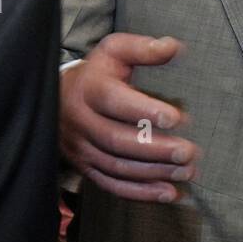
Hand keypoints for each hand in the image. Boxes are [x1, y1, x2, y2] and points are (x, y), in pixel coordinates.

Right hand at [60, 33, 197, 202]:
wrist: (54, 98)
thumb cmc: (97, 73)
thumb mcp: (115, 51)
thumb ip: (143, 48)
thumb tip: (174, 47)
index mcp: (89, 89)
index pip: (114, 102)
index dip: (145, 111)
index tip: (176, 118)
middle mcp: (81, 121)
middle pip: (117, 140)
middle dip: (155, 149)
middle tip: (188, 152)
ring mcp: (81, 148)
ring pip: (117, 166)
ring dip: (153, 173)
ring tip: (186, 172)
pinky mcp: (85, 167)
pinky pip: (111, 185)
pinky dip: (140, 193)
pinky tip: (169, 194)